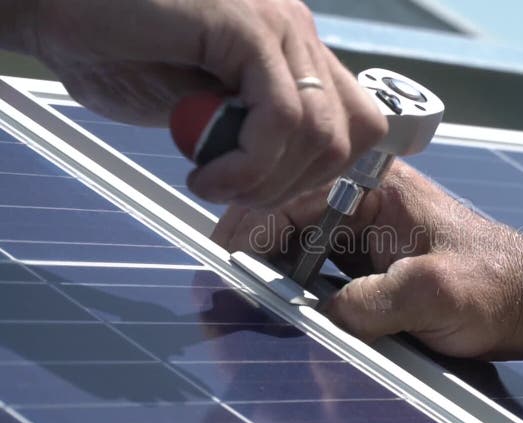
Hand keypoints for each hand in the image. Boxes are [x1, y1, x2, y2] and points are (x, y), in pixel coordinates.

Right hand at [27, 0, 386, 205]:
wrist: (56, 10)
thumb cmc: (119, 54)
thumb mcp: (206, 112)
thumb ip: (254, 133)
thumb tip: (288, 177)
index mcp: (293, 51)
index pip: (358, 123)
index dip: (324, 172)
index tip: (272, 194)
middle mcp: (296, 32)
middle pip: (351, 135)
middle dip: (293, 188)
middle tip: (236, 196)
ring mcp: (275, 24)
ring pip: (320, 134)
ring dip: (264, 183)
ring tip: (212, 184)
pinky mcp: (244, 25)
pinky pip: (280, 119)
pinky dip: (248, 166)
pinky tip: (207, 174)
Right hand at [211, 161, 522, 358]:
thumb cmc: (498, 284)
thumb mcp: (431, 291)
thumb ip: (370, 301)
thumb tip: (323, 315)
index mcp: (380, 188)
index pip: (297, 196)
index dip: (255, 225)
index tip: (225, 254)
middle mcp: (369, 203)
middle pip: (293, 219)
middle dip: (260, 250)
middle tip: (229, 283)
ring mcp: (373, 234)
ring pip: (305, 248)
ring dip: (279, 273)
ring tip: (250, 299)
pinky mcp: (378, 264)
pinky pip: (326, 272)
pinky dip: (304, 289)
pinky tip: (289, 308)